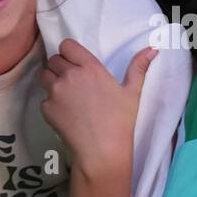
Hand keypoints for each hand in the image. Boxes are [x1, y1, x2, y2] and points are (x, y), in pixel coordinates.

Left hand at [39, 40, 155, 179]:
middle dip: (60, 67)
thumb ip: (139, 67)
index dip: (70, 52)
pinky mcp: (47, 109)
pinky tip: (66, 114)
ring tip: (66, 95)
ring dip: (52, 81)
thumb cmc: (120, 121)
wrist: (102, 150)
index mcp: (90, 68)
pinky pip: (44, 99)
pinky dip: (52, 104)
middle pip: (53, 60)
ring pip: (44, 76)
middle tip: (73, 81)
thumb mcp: (132, 92)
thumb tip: (152, 49)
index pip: (66, 45)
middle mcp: (69, 75)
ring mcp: (55, 92)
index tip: (76, 62)